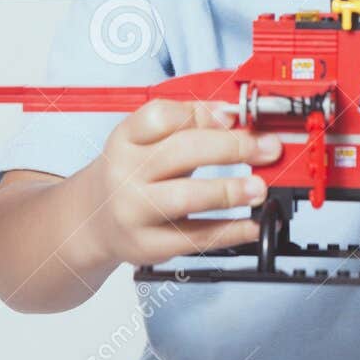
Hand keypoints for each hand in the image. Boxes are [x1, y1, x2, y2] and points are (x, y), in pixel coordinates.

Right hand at [84, 99, 281, 267]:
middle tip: (265, 149)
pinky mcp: (148, 245)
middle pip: (180, 152)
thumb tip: (234, 116)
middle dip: (231, 148)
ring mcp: (134, 211)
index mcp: (126, 138)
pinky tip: (252, 224)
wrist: (93, 219)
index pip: (160, 117)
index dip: (203, 114)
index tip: (237, 116)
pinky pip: (195, 238)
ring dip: (229, 191)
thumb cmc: (133, 173)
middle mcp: (125, 172)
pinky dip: (230, 232)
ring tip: (259, 188)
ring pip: (186, 198)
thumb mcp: (147, 141)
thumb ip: (188, 123)